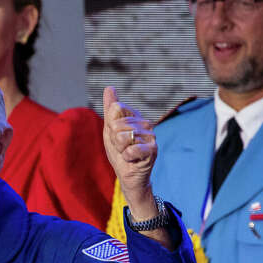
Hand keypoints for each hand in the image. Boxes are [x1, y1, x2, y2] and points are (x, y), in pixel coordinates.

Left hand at [102, 86, 156, 208]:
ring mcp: (151, 135)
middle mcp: (145, 122)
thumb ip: (110, 109)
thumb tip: (109, 87)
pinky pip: (131, 149)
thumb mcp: (110, 130)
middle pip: (116, 124)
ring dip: (120, 149)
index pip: (115, 109)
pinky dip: (127, 157)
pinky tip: (132, 159)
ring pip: (122, 137)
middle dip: (114, 140)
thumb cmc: (119, 152)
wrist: (128, 175)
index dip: (110, 125)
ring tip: (127, 153)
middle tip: (122, 147)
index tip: (115, 135)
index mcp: (134, 115)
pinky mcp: (153, 149)